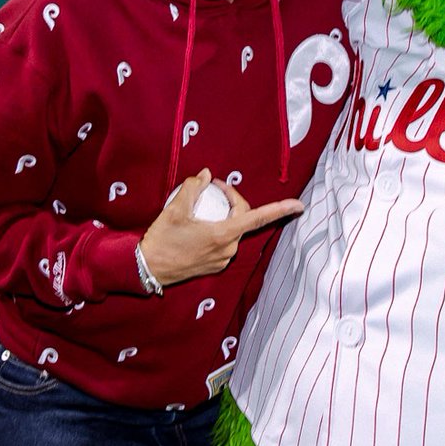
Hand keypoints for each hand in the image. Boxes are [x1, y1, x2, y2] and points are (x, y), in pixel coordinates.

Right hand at [137, 168, 302, 286]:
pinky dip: (218, 229)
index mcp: (223, 234)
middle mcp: (227, 249)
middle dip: (233, 200)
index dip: (280, 210)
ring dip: (225, 216)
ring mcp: (222, 259)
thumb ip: (192, 188)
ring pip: (233, 230)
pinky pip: (224, 242)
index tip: (298, 206)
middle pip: (242, 218)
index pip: (258, 218)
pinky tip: (200, 225)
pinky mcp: (215, 265)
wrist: (146, 269)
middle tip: (212, 188)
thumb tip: (206, 175)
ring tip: (203, 207)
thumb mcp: (174, 209)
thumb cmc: (161, 240)